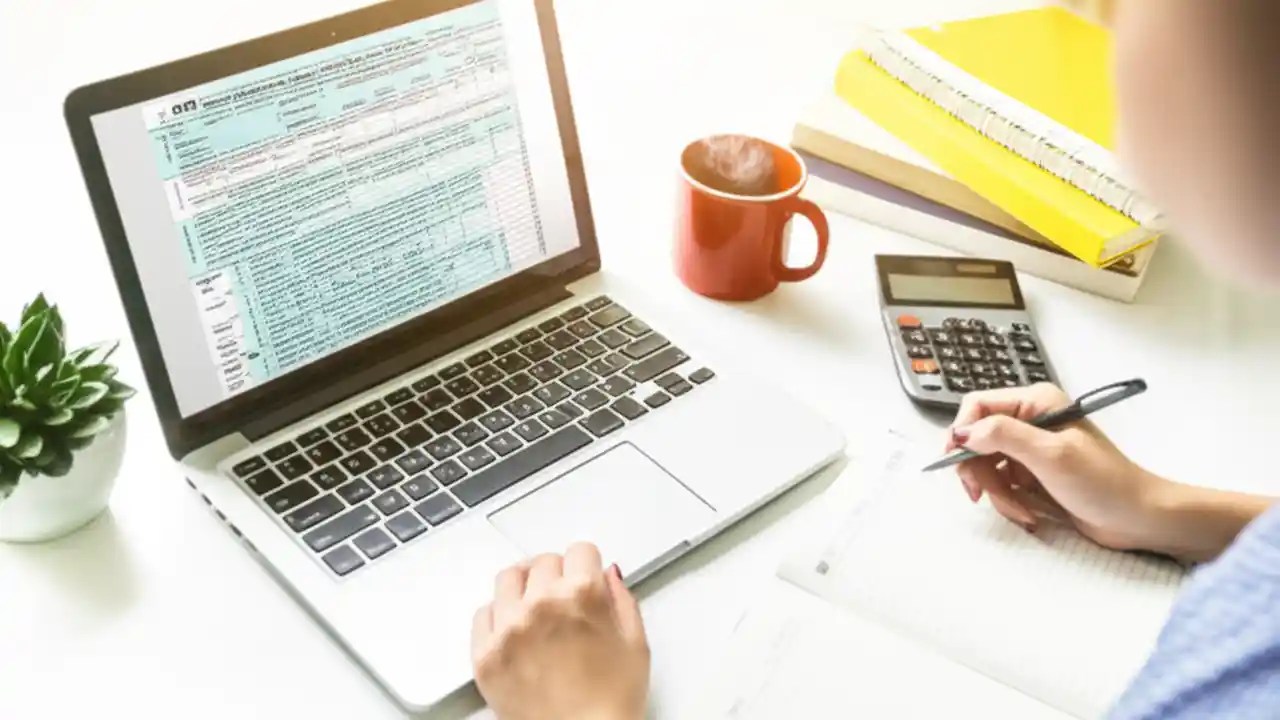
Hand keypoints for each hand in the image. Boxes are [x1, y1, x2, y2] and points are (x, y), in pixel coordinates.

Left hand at [471, 543, 649, 719]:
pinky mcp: (485, 654)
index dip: (587, 565)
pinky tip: (515, 630)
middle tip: (564, 598)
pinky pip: (482, 614)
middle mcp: (540, 604)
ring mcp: (508, 628)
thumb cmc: (610, 704)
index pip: (580, 550)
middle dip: (557, 575)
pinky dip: (498, 616)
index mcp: (582, 595)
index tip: (585, 576)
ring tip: (536, 609)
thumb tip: (607, 575)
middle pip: (543, 562)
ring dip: (524, 587)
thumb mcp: (636, 644)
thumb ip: (621, 599)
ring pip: (508, 579)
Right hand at [947, 383, 1165, 550]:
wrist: (1137, 518)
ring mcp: (1030, 449)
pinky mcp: (1033, 475)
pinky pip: (1002, 485)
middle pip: (977, 440)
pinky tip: (1029, 514)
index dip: (961, 433)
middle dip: (979, 472)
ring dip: (997, 493)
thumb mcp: (1050, 455)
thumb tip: (961, 433)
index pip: (977, 406)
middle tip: (982, 496)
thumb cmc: (1102, 482)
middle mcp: (1029, 420)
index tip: (958, 462)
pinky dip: (1009, 502)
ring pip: (986, 467)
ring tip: (1022, 512)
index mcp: (1035, 402)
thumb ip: (1003, 436)